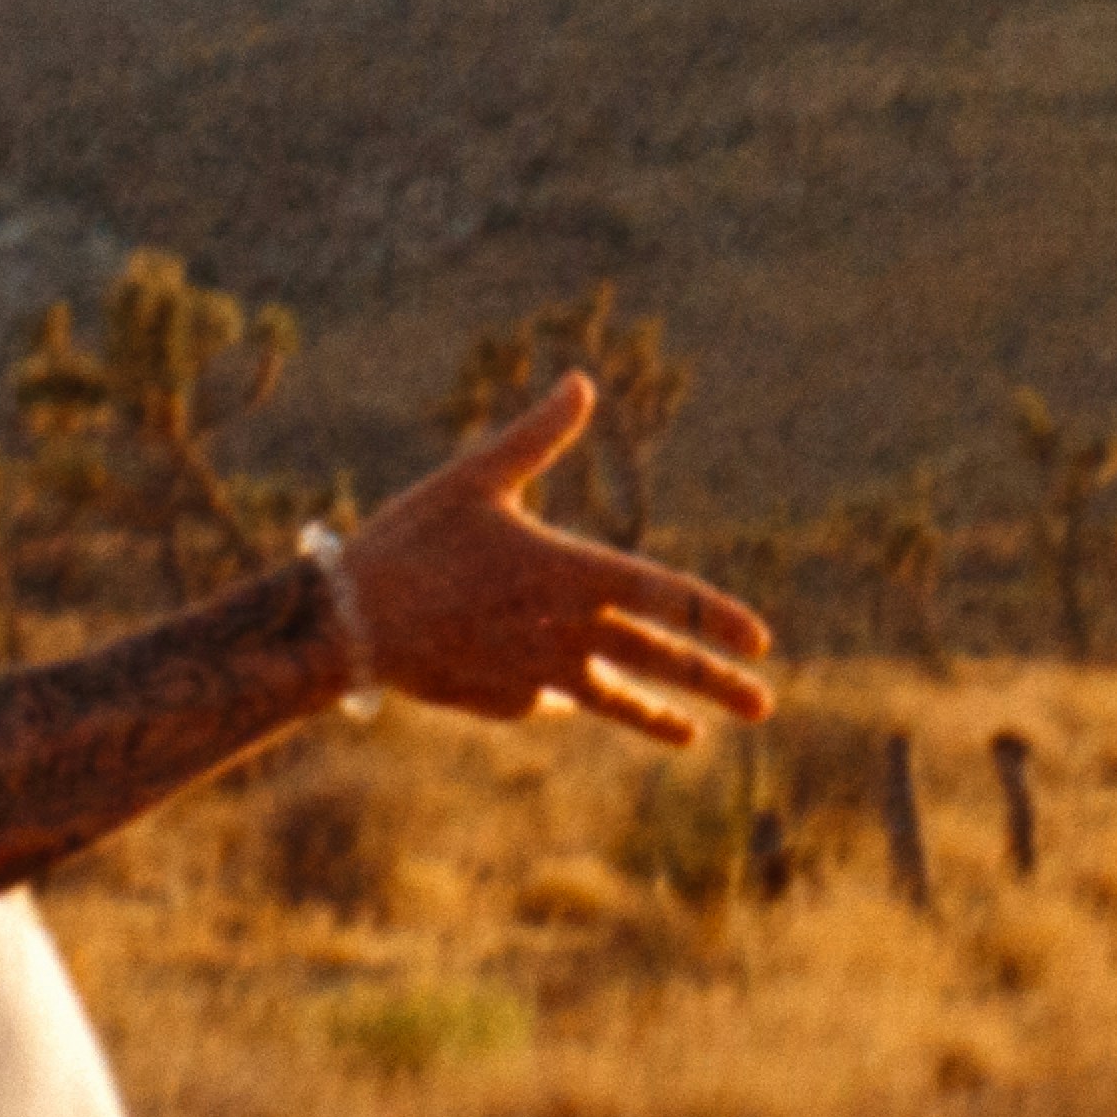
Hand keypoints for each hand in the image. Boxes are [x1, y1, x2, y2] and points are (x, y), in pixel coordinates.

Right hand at [342, 374, 774, 744]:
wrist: (351, 624)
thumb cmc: (415, 539)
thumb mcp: (478, 478)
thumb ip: (538, 437)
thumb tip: (582, 381)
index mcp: (570, 572)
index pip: (663, 595)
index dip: (714, 616)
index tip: (761, 642)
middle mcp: (566, 631)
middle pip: (655, 659)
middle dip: (714, 682)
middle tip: (764, 705)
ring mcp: (538, 675)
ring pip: (611, 697)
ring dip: (656, 715)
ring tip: (693, 736)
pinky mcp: (507, 703)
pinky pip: (547, 696)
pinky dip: (557, 689)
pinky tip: (546, 685)